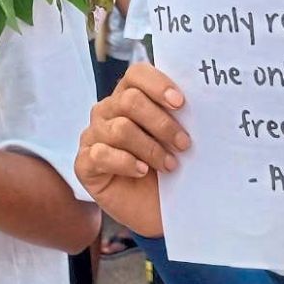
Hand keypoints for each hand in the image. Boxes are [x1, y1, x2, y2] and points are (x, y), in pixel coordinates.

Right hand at [74, 63, 190, 237]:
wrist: (159, 209)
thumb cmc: (168, 167)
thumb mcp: (177, 138)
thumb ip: (178, 116)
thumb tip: (198, 101)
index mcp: (129, 95)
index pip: (136, 74)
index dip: (158, 84)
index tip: (181, 103)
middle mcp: (107, 111)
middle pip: (130, 101)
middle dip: (162, 123)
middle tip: (184, 144)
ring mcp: (93, 136)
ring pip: (120, 128)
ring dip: (150, 148)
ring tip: (170, 165)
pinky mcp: (84, 163)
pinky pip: (101, 154)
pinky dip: (125, 163)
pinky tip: (141, 171)